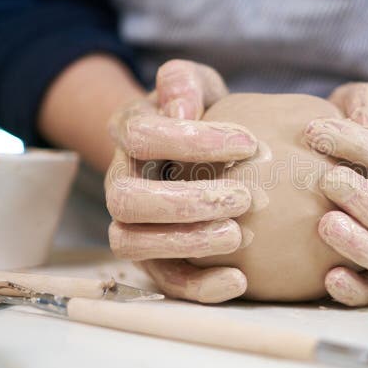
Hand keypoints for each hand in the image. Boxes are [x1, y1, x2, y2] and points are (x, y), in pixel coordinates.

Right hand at [105, 60, 257, 302]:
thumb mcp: (194, 85)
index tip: (248, 143)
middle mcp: (119, 181)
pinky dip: (197, 286)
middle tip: (243, 198)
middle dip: (182, 202)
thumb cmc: (199, 113)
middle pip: (125, 200)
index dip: (189, 140)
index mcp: (127, 133)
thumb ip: (184, 82)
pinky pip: (163, 280)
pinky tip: (239, 281)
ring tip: (237, 236)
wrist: (192, 150)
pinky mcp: (152, 258)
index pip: (138, 135)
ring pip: (132, 244)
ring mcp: (130, 224)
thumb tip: (180, 107)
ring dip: (185, 243)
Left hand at [304, 83, 367, 305]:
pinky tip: (327, 276)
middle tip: (330, 181)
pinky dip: (355, 290)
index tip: (316, 132)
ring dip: (365, 248)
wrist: (341, 164)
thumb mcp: (359, 105)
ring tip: (324, 224)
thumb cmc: (350, 130)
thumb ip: (365, 104)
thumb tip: (364, 124)